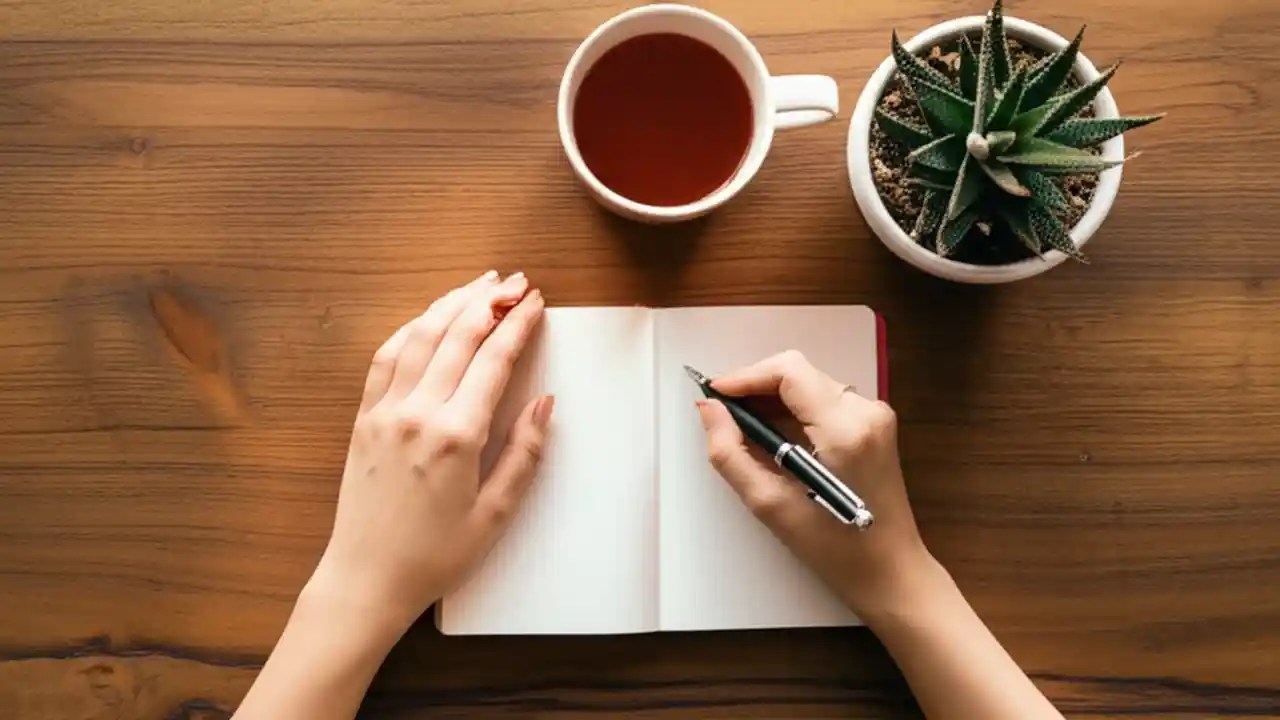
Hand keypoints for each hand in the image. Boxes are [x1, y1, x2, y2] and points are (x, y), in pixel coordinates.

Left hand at [305, 271, 552, 636]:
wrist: (366, 578)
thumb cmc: (434, 556)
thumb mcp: (495, 514)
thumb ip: (524, 454)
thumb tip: (544, 404)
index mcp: (457, 435)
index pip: (494, 359)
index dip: (518, 324)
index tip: (535, 301)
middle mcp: (418, 413)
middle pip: (457, 335)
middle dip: (490, 301)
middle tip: (516, 282)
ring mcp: (385, 411)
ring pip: (419, 336)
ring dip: (451, 304)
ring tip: (478, 286)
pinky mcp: (364, 419)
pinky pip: (386, 358)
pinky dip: (409, 329)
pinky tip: (428, 319)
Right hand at [696, 350, 929, 618]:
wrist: (892, 573)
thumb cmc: (835, 550)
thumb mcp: (770, 505)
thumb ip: (731, 454)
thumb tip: (709, 410)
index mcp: (844, 429)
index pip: (789, 372)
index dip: (746, 376)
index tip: (714, 395)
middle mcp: (866, 411)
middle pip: (799, 374)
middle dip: (756, 388)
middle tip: (723, 415)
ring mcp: (875, 416)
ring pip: (809, 386)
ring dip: (773, 401)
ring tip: (745, 431)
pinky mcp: (875, 426)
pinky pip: (823, 402)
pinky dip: (794, 413)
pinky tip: (775, 439)